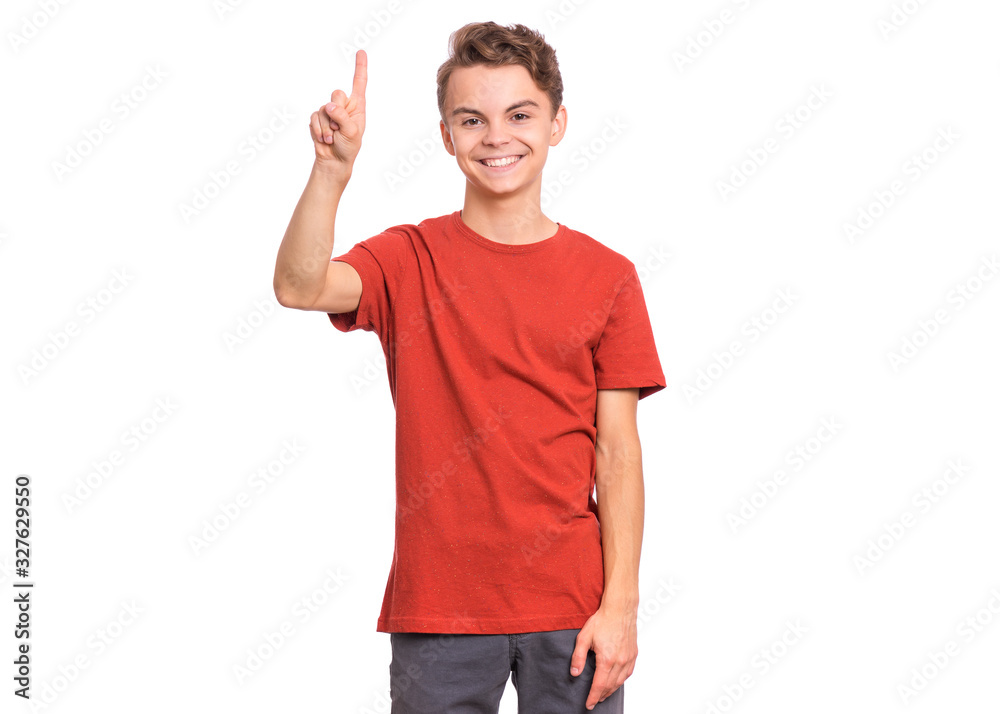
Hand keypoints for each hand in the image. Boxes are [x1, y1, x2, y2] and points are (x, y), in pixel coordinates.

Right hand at [309, 49, 366, 171]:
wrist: (334, 161)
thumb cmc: (348, 147)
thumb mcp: (351, 133)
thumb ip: (342, 117)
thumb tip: (329, 106)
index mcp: (357, 106)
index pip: (359, 83)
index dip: (360, 67)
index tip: (361, 51)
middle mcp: (343, 106)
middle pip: (336, 94)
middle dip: (336, 112)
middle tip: (338, 129)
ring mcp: (329, 112)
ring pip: (323, 108)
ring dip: (326, 127)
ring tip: (332, 138)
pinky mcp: (318, 118)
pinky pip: (314, 117)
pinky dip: (318, 130)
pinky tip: (324, 139)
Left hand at [570, 605, 637, 709]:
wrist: (620, 609)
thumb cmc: (602, 621)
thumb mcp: (584, 637)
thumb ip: (578, 657)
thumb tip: (574, 673)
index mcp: (607, 660)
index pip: (599, 685)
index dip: (593, 697)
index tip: (588, 705)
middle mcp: (620, 662)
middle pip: (610, 686)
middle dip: (601, 696)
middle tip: (594, 701)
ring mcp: (628, 658)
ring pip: (620, 682)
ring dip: (611, 690)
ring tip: (603, 694)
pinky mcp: (633, 654)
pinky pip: (628, 673)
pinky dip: (621, 680)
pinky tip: (616, 681)